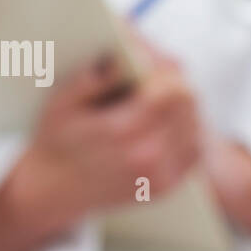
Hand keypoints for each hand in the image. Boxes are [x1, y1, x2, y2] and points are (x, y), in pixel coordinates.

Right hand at [17, 43, 204, 221]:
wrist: (55, 190)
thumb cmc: (56, 141)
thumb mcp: (60, 104)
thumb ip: (89, 79)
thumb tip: (118, 59)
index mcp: (120, 132)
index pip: (169, 91)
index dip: (164, 71)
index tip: (153, 63)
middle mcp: (146, 156)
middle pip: (188, 104)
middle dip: (175, 84)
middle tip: (160, 75)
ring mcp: (159, 175)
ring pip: (195, 126)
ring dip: (184, 107)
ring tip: (165, 95)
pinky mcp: (166, 186)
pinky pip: (193, 150)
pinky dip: (187, 131)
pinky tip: (171, 120)